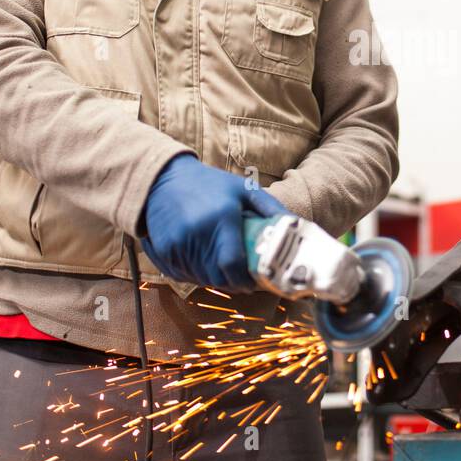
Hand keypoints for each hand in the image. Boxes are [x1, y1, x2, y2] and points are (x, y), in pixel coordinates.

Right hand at [137, 153, 290, 289]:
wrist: (162, 177)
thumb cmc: (210, 183)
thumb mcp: (243, 189)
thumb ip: (270, 208)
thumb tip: (298, 226)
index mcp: (221, 218)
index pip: (233, 265)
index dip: (245, 281)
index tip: (254, 282)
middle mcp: (197, 234)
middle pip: (218, 277)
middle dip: (233, 283)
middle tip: (242, 277)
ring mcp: (177, 244)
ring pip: (202, 279)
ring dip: (215, 279)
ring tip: (223, 266)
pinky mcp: (163, 251)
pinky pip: (184, 276)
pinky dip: (197, 275)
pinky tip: (203, 260)